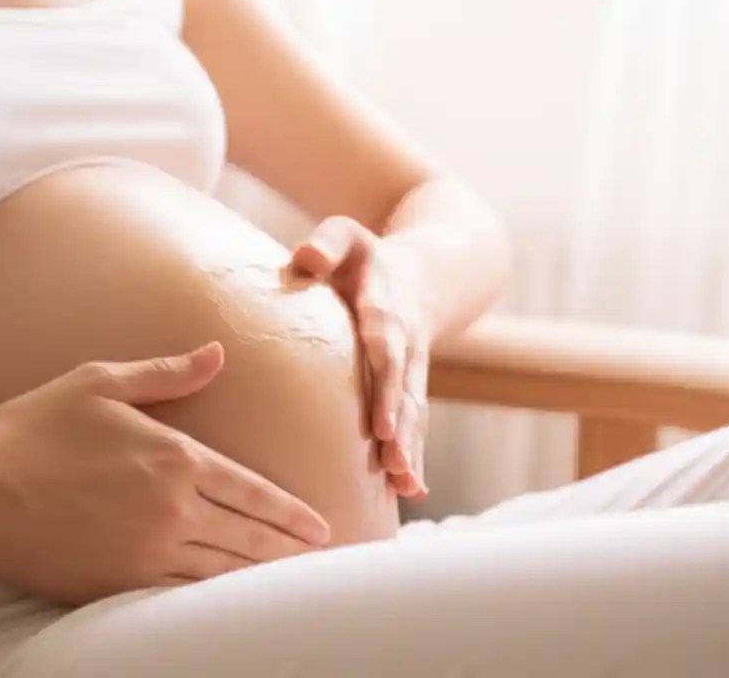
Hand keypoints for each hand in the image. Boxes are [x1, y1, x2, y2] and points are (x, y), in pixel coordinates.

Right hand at [0, 342, 330, 603]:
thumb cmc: (32, 429)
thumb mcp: (100, 383)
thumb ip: (167, 374)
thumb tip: (218, 352)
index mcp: (175, 457)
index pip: (253, 491)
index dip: (292, 512)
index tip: (321, 525)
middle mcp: (172, 509)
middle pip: (249, 538)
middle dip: (291, 551)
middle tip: (323, 562)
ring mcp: (145, 552)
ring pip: (222, 573)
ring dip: (263, 580)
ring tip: (293, 585)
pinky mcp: (116, 585)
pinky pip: (180, 596)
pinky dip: (214, 599)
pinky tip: (232, 602)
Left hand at [290, 217, 430, 498]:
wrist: (423, 272)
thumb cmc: (363, 256)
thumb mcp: (347, 235)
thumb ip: (327, 243)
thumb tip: (304, 258)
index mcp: (385, 308)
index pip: (385, 350)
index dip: (385, 387)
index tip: (381, 425)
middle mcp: (404, 344)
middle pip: (404, 389)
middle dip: (400, 427)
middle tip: (392, 462)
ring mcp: (413, 369)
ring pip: (415, 413)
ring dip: (411, 450)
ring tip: (406, 488)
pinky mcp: (412, 388)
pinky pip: (416, 424)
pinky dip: (415, 456)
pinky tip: (410, 493)